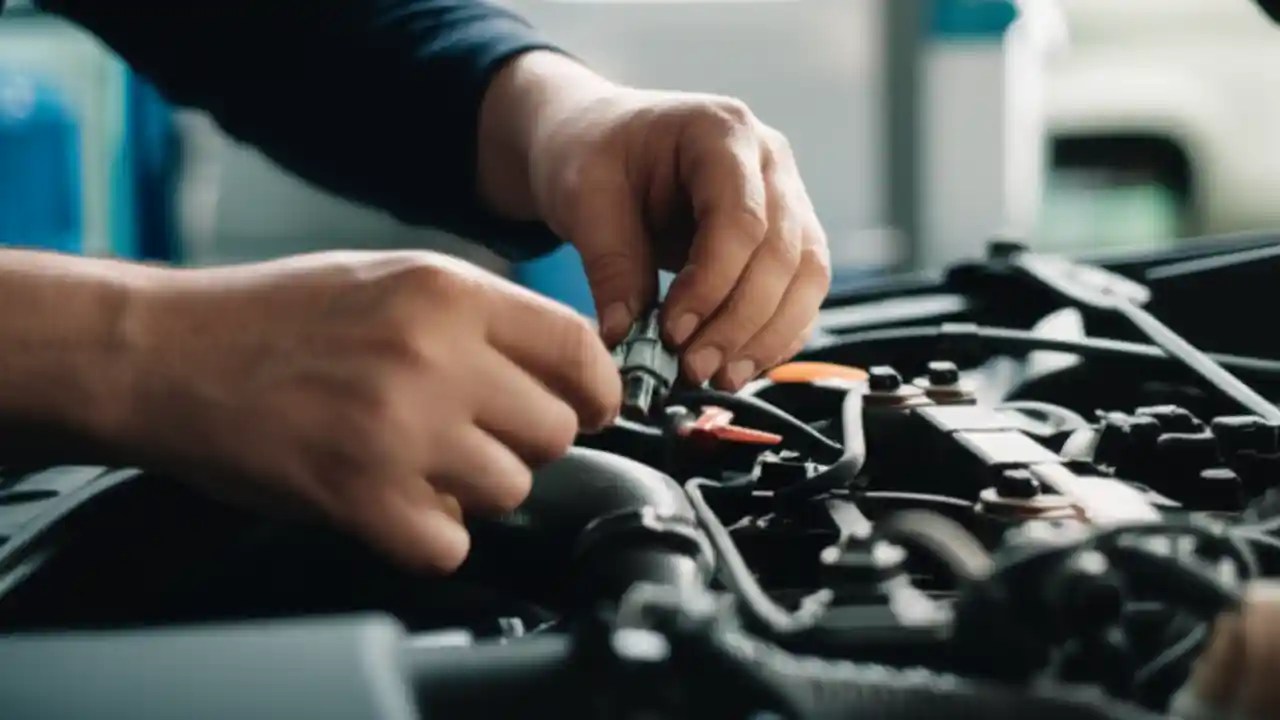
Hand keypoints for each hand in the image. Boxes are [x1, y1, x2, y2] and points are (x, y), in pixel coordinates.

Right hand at [112, 251, 619, 572]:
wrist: (168, 353)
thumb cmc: (277, 315)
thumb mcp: (394, 278)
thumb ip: (483, 316)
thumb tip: (568, 363)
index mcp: (448, 293)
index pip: (578, 350)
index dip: (595, 389)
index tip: (587, 408)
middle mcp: (434, 357)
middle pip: (554, 431)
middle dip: (524, 441)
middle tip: (474, 434)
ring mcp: (398, 431)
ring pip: (509, 489)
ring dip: (474, 488)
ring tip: (419, 462)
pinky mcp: (360, 497)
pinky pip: (449, 546)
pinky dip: (429, 535)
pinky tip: (393, 500)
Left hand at [479, 52, 830, 390]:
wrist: (596, 138)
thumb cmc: (591, 150)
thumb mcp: (584, 195)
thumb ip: (610, 263)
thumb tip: (626, 336)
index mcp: (723, 132)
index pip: (742, 219)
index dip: (713, 284)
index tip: (672, 331)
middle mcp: (770, 162)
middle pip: (783, 255)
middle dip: (739, 323)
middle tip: (692, 367)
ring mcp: (786, 200)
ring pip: (806, 280)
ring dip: (765, 338)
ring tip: (716, 377)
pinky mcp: (784, 240)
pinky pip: (799, 297)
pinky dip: (773, 338)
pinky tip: (735, 367)